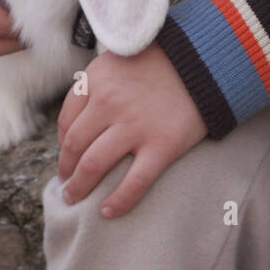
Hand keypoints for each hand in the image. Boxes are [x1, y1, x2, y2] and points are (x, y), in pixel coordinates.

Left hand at [57, 42, 208, 215]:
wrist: (207, 58)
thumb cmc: (164, 58)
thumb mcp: (121, 59)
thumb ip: (100, 83)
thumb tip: (82, 118)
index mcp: (98, 78)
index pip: (67, 119)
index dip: (62, 143)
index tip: (67, 155)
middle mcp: (110, 101)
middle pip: (75, 145)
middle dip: (66, 169)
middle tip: (66, 183)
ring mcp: (135, 125)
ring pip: (94, 166)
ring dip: (79, 187)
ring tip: (75, 198)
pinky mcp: (162, 145)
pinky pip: (133, 182)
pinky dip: (118, 202)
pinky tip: (108, 212)